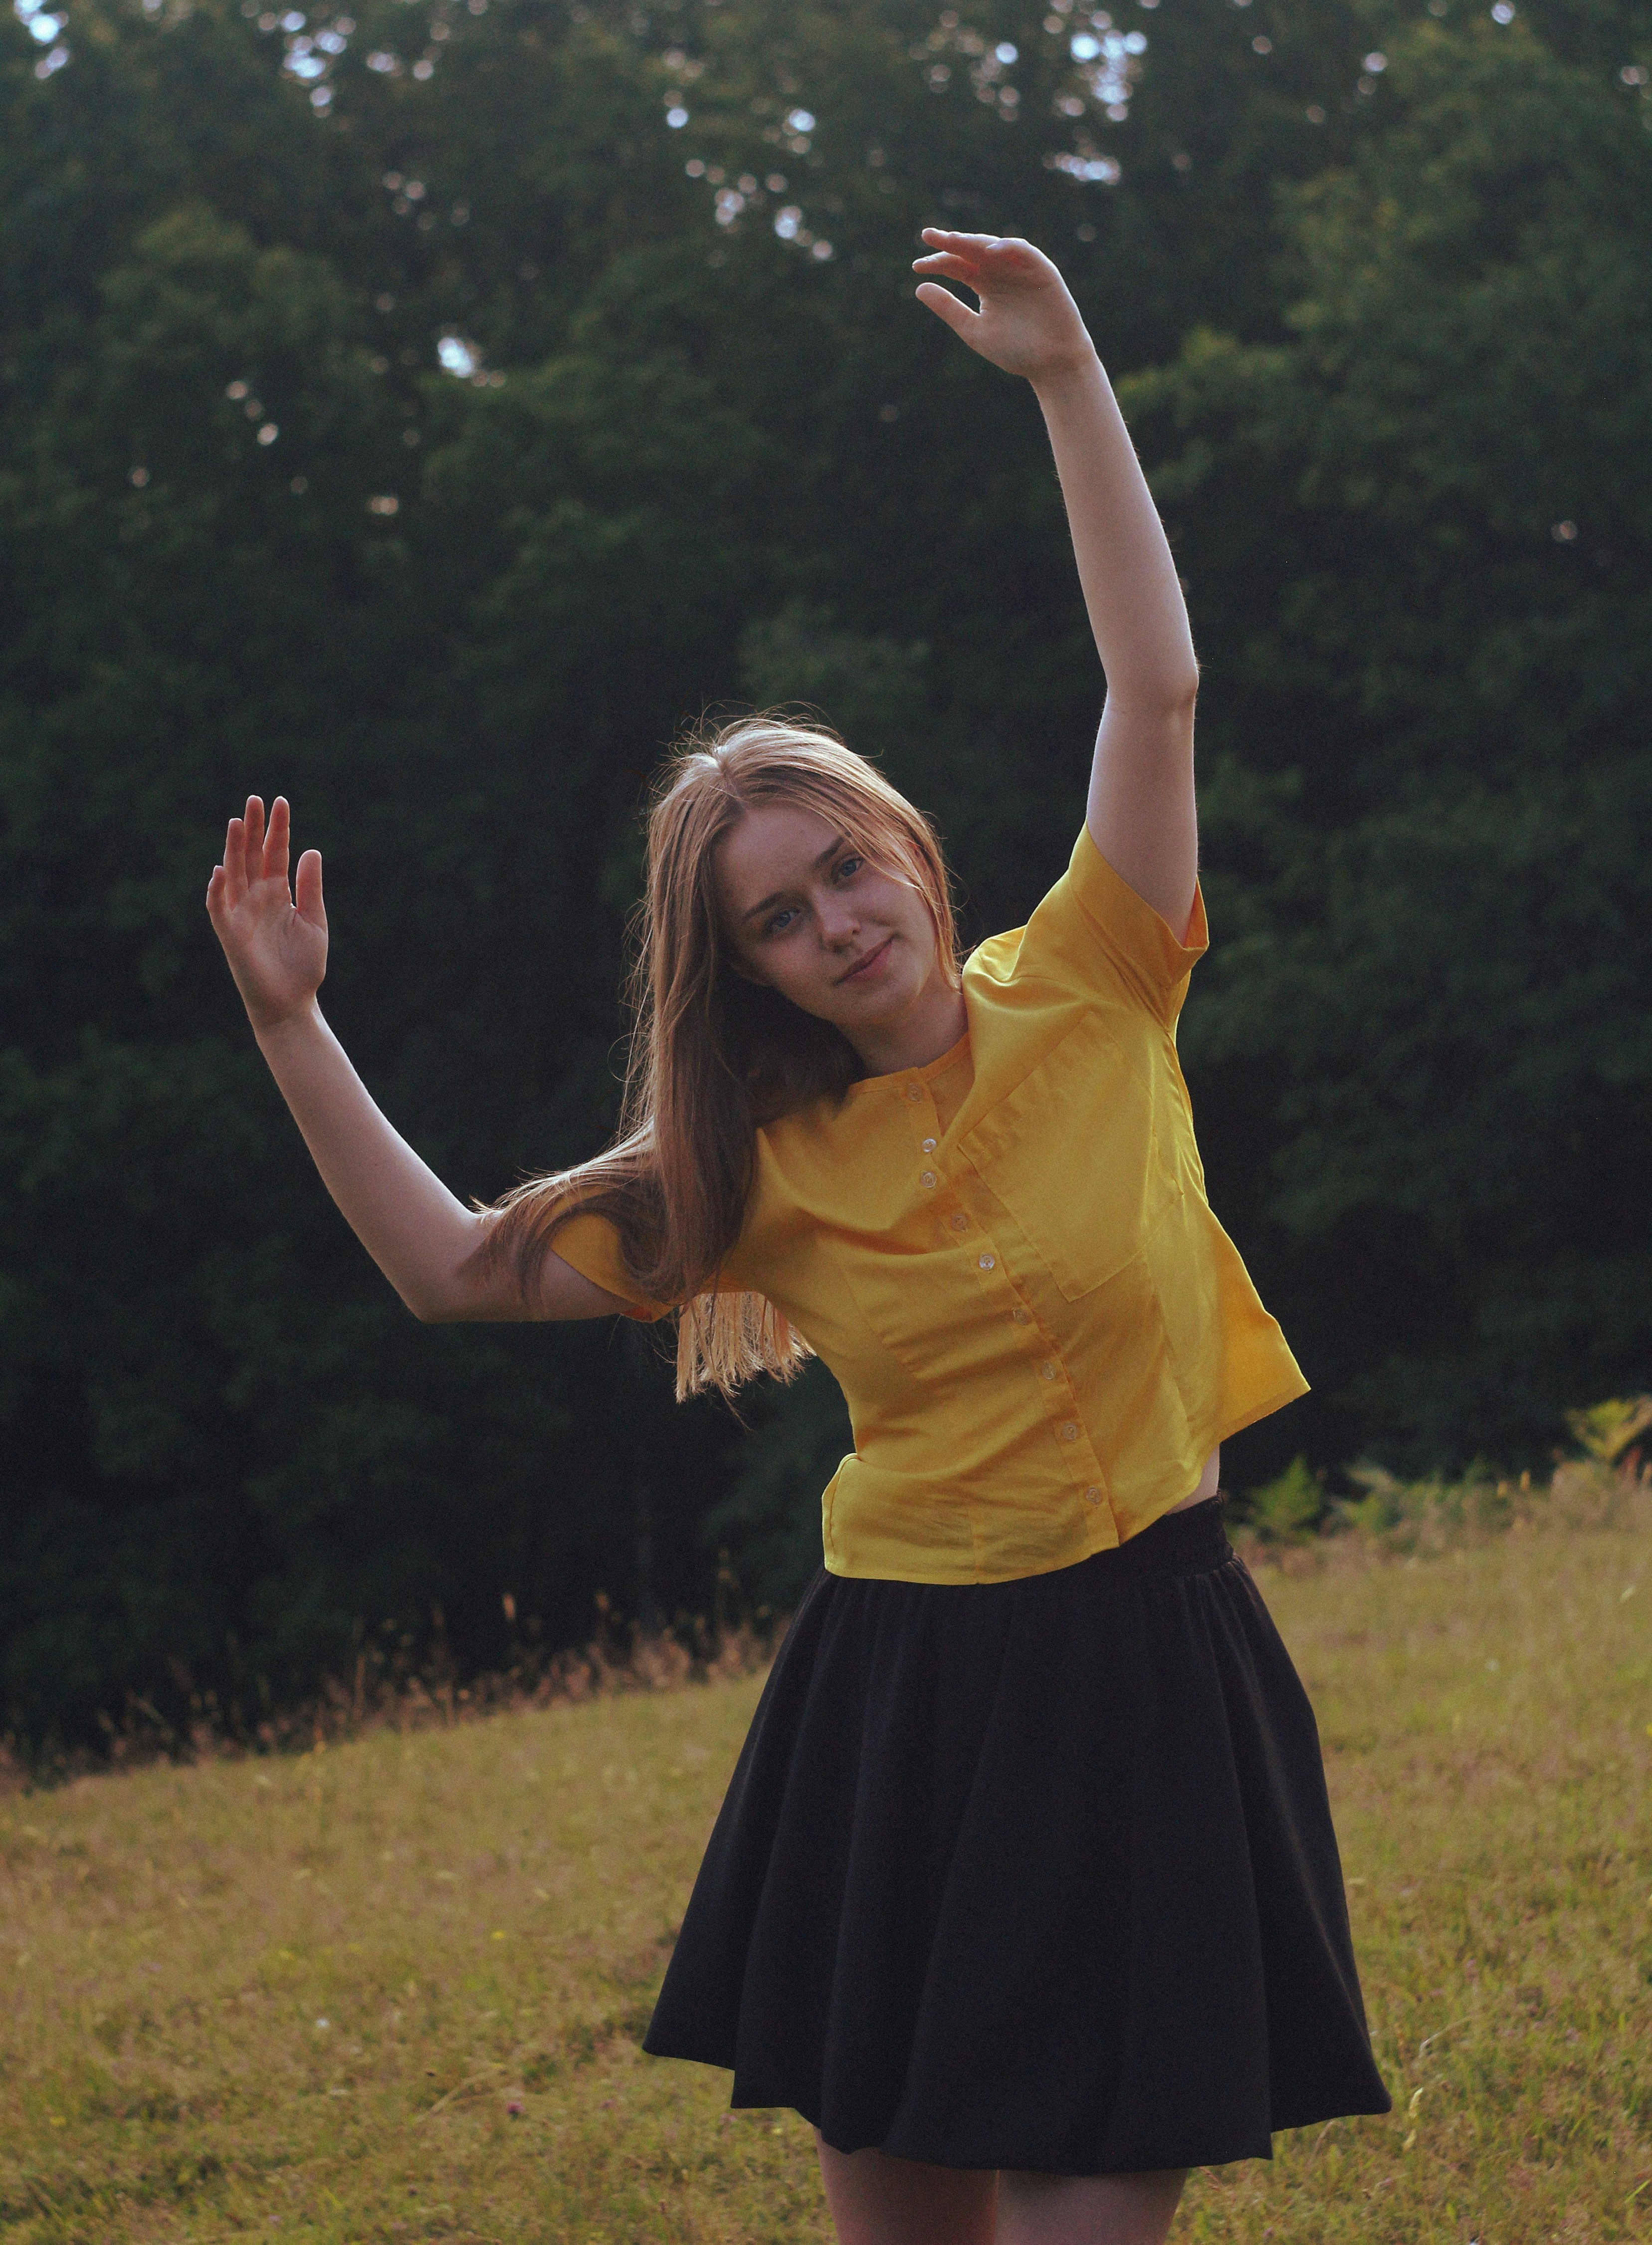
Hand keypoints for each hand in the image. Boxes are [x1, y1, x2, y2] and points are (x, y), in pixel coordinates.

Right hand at [205, 795, 327, 1033]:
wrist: (292, 1004)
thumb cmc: (303, 966)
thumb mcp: (314, 921)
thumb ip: (310, 887)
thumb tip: (311, 850)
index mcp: (278, 893)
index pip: (276, 853)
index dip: (278, 829)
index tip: (281, 802)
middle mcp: (257, 898)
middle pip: (252, 856)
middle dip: (254, 828)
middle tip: (255, 799)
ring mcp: (242, 914)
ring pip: (234, 874)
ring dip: (234, 848)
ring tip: (238, 822)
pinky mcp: (230, 935)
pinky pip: (219, 908)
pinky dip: (218, 891)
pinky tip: (221, 871)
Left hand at [913, 230, 1096, 382]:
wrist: (1052, 364)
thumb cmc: (1016, 351)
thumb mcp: (974, 330)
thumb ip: (949, 309)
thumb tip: (918, 287)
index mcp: (984, 284)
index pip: (957, 266)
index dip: (938, 263)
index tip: (917, 267)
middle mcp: (1001, 272)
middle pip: (971, 251)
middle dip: (951, 242)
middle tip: (928, 235)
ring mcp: (1021, 269)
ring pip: (994, 246)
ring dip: (974, 240)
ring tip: (952, 239)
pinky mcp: (1042, 270)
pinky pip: (1024, 252)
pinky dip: (1008, 247)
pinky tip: (989, 250)